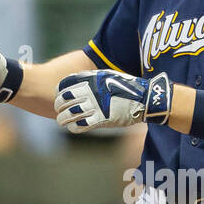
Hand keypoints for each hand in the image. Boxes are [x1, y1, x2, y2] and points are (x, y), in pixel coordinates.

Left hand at [55, 68, 171, 133]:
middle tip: (59, 110)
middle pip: (64, 100)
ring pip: (69, 114)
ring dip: (63, 118)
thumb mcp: (108, 76)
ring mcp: (96, 106)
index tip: (59, 96)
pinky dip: (74, 127)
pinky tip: (74, 126)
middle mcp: (91, 91)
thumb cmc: (127, 87)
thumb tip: (77, 79)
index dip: (59, 91)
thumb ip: (92, 78)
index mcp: (91, 79)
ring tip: (62, 120)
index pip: (65, 84)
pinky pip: (80, 126)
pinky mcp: (101, 120)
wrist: (145, 99)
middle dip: (58, 106)